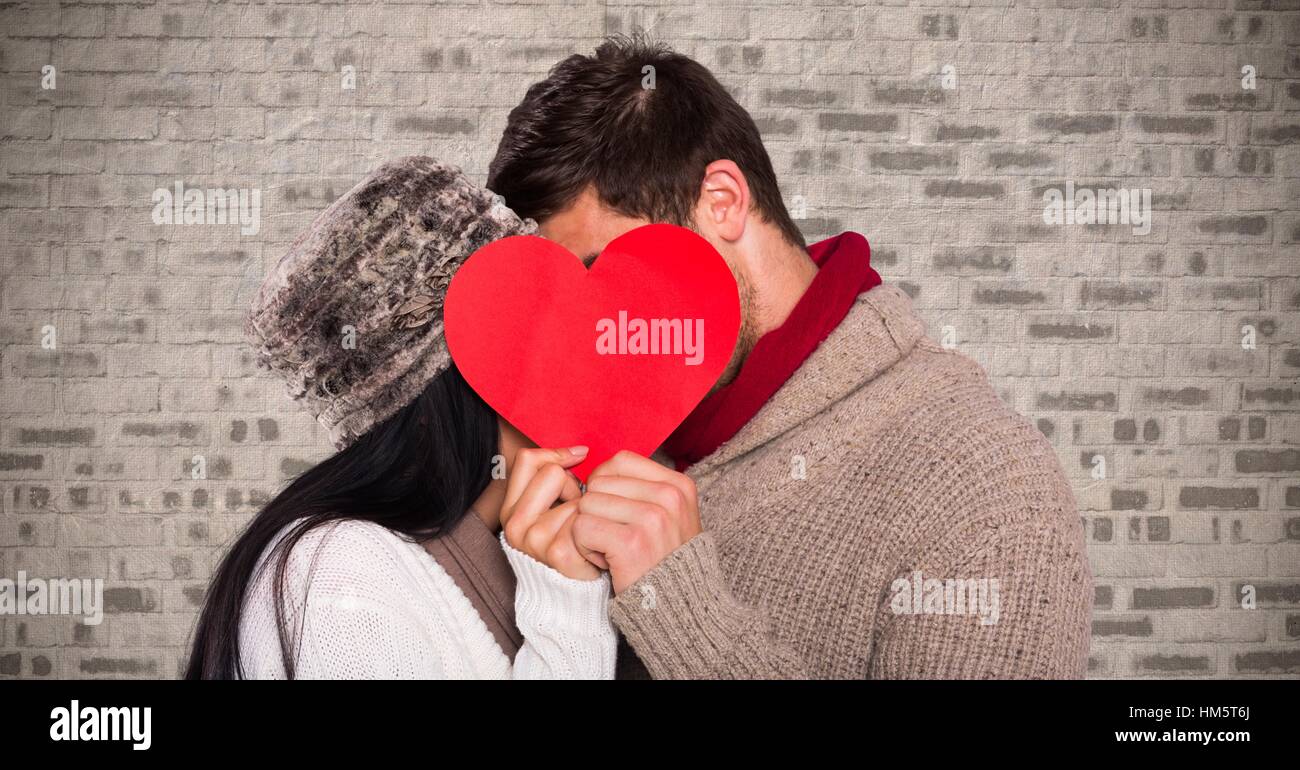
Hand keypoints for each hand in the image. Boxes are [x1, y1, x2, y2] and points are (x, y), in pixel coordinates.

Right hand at [500, 446, 599, 580]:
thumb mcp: (553, 506)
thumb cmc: (571, 542)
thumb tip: (580, 451)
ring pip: (574, 497)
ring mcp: (534, 540)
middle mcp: (515, 525)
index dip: (556, 455)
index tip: (577, 459)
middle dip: (573, 487)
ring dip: (588, 511)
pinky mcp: (557, 553)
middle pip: (552, 473)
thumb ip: (556, 476)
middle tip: (577, 512)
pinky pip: (585, 519)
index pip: (528, 459)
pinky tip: (593, 546)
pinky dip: (596, 528)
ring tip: (585, 533)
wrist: (575, 592)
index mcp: (509, 510)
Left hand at [571, 450, 701, 593]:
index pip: (620, 461)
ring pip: (586, 503)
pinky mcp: (630, 542)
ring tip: (614, 551)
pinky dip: (585, 549)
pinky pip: (581, 527)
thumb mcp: (669, 515)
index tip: (617, 514)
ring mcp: (651, 518)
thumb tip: (595, 469)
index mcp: (678, 484)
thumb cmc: (664, 562)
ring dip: (590, 531)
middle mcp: (668, 496)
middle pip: (599, 482)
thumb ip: (641, 489)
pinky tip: (607, 563)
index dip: (605, 486)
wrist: (678, 609)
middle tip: (618, 539)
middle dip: (597, 511)